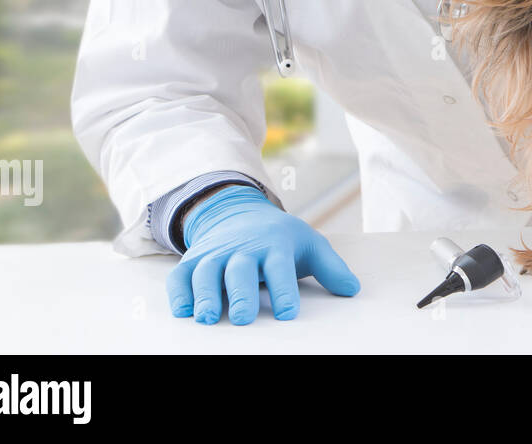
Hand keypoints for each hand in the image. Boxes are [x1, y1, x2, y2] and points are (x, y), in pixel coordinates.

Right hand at [166, 184, 359, 324]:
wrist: (239, 212)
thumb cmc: (279, 237)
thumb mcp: (310, 244)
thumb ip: (331, 268)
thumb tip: (353, 290)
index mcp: (274, 246)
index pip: (280, 267)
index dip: (283, 290)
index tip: (287, 312)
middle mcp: (243, 250)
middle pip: (240, 270)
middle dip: (241, 293)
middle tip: (243, 318)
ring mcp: (216, 254)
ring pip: (207, 272)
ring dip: (205, 294)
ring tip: (208, 318)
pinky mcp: (193, 261)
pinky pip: (181, 276)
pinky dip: (179, 292)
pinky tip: (182, 311)